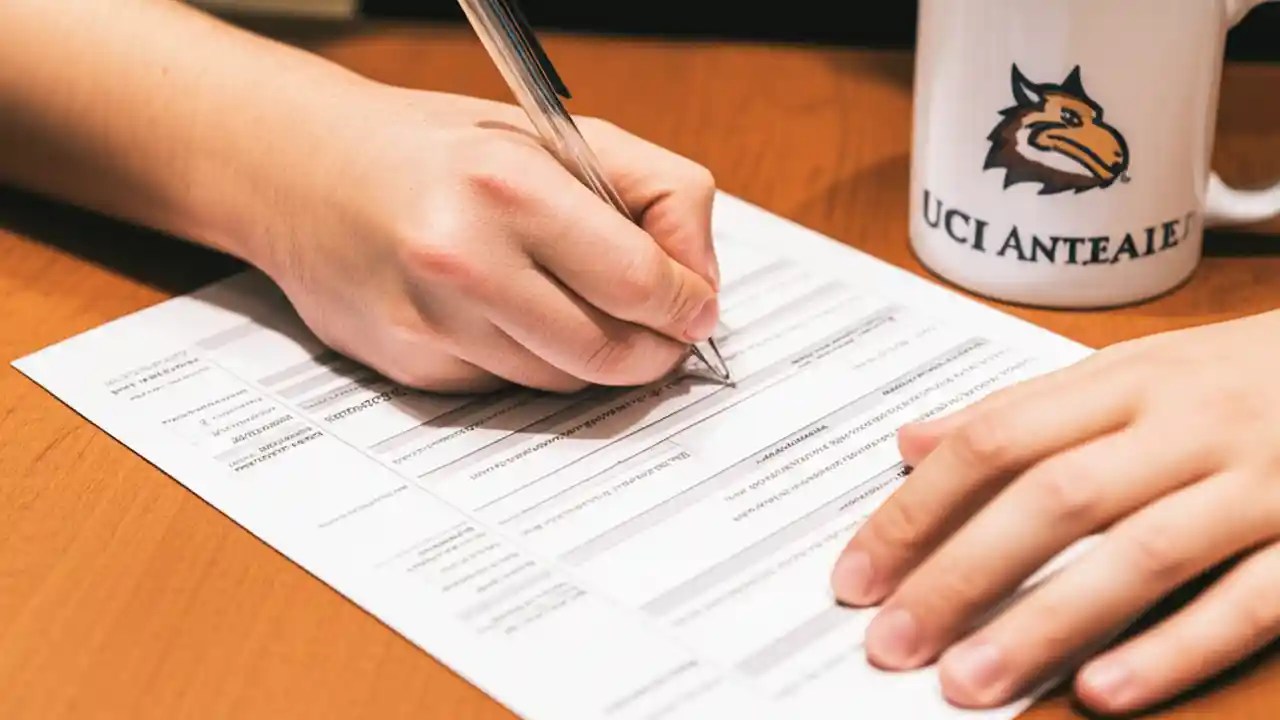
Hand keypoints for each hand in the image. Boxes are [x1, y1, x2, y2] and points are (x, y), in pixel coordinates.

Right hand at [251, 84, 719, 393]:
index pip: (642, 282)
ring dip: (594, 359)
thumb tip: (698, 283)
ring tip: (582, 310)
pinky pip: (507, 389)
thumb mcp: (552, 134)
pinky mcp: (409, 368)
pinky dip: (530, 362)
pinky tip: (506, 317)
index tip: (696, 307)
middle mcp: (464, 260)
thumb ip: (652, 191)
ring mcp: (431, 324)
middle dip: (656, 349)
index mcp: (510, 187)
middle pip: (611, 352)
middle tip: (663, 332)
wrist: (300, 170)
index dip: (687, 304)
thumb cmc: (438, 150)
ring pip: (564, 381)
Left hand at [830, 310, 1279, 714]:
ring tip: (966, 682)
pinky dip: (1174, 648)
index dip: (916, 510)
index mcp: (1126, 380)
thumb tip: (909, 441)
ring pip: (1139, 553)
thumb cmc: (1237, 377)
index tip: (858, 575)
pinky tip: (1100, 693)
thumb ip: (1022, 410)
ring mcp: (1257, 482)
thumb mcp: (1129, 371)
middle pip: (1053, 498)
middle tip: (891, 643)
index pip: (994, 440)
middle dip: (959, 574)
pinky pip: (1248, 601)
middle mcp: (1185, 425)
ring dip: (1043, 622)